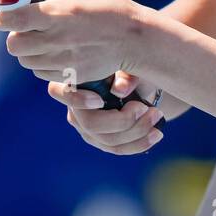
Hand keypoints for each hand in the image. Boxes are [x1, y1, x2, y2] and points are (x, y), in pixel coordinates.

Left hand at [0, 0, 150, 85]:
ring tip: (45, 42)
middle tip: (27, 30)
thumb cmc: (108, 9)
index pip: (13, 20)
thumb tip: (27, 1)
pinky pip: (42, 74)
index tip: (7, 16)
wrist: (134, 38)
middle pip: (14, 45)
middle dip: (16, 37)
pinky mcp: (70, 75)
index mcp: (56, 13)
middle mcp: (57, 38)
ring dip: (30, 52)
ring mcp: (63, 60)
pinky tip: (57, 54)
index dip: (4, 17)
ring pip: (26, 62)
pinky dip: (44, 65)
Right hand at [49, 75, 164, 154]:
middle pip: (91, 124)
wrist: (139, 85)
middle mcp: (74, 110)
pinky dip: (140, 143)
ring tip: (156, 116)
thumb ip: (125, 74)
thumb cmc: (127, 68)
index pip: (59, 92)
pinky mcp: (101, 142)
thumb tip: (120, 89)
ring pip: (108, 141)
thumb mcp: (129, 66)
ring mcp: (86, 129)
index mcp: (72, 83)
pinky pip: (118, 149)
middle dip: (122, 120)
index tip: (99, 99)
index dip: (77, 100)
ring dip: (137, 131)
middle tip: (144, 108)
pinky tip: (156, 133)